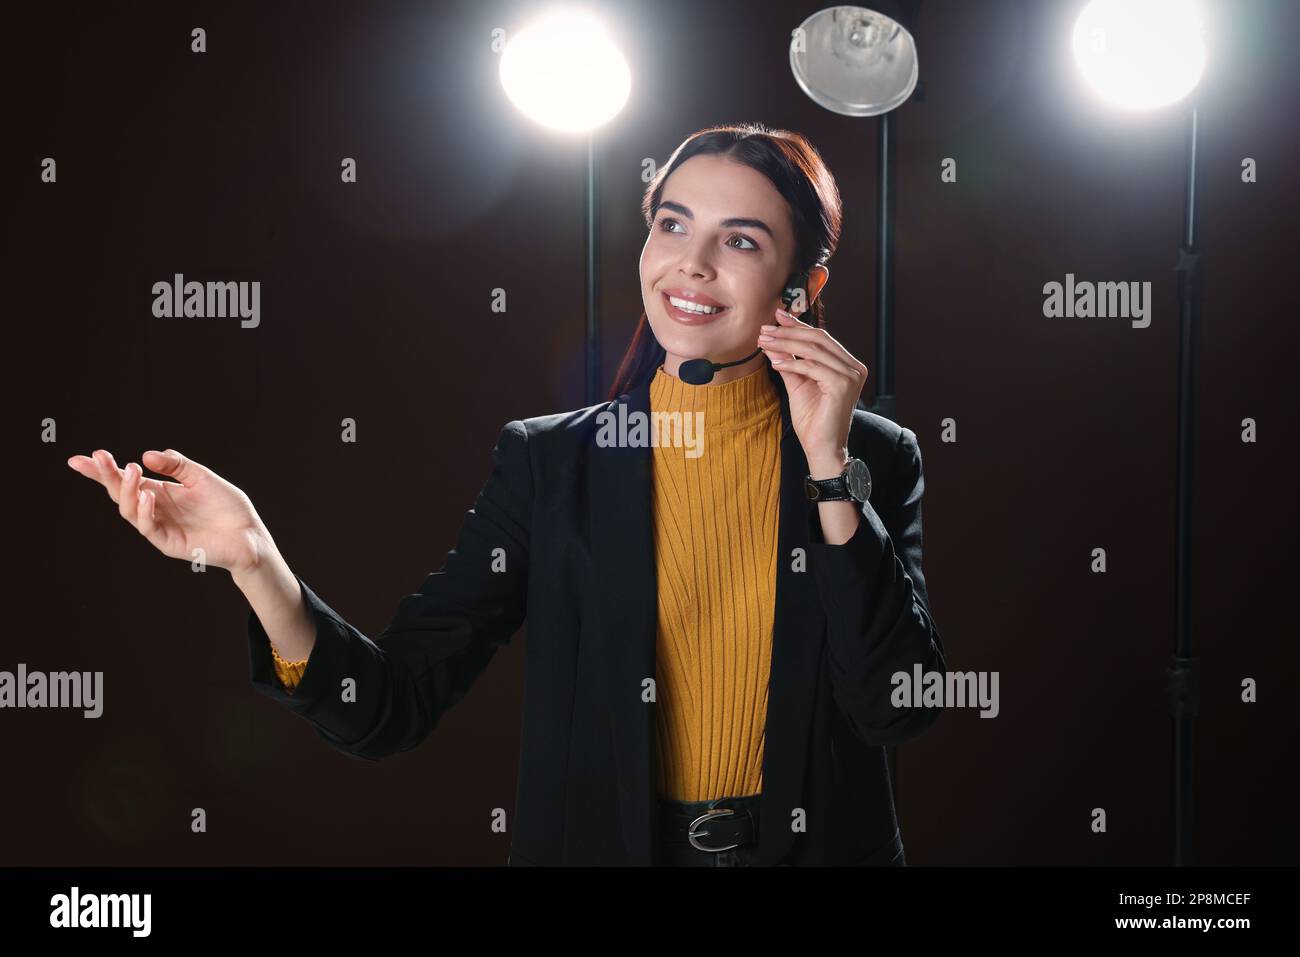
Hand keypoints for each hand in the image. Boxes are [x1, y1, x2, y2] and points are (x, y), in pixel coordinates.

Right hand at [67, 448, 274, 575]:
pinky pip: (148, 528)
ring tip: (131, 471)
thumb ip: (176, 465)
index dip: (102, 471)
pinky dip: (144, 512)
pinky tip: (147, 496)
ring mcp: (160, 526)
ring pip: (129, 510)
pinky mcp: (169, 542)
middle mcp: (155, 509)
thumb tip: (146, 454)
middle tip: (100, 457)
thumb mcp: (201, 477)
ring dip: (127, 490)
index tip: (80, 459)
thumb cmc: (227, 506)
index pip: (125, 480)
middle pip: (121, 492)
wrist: (249, 534)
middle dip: (107, 475)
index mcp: (160, 492)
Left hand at [757, 307, 868, 474]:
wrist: (822, 448)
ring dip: (785, 344)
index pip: (821, 338)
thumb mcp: (798, 384)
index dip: (798, 325)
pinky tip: (775, 363)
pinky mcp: (842, 385)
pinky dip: (792, 362)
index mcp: (848, 365)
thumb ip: (789, 362)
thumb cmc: (813, 420)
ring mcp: (851, 375)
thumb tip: (773, 343)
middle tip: (765, 329)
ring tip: (764, 342)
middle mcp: (854, 367)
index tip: (777, 317)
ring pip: (814, 350)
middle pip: (818, 339)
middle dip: (789, 332)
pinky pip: (812, 367)